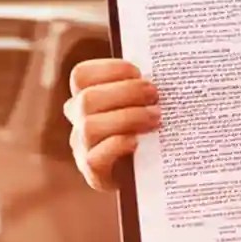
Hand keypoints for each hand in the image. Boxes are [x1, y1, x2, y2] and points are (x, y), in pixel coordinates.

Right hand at [64, 59, 161, 190]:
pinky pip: (95, 158)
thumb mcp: (142, 103)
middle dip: (125, 93)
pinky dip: (117, 145)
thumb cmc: (147, 129)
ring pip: (90, 127)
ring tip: (155, 118)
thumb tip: (162, 68)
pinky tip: (137, 141)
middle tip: (154, 95)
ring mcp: (82, 147)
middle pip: (87, 99)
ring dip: (127, 118)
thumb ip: (142, 87)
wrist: (148, 173)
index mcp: (84, 96)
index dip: (109, 69)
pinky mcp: (92, 173)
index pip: (81, 76)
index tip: (138, 71)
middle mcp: (77, 120)